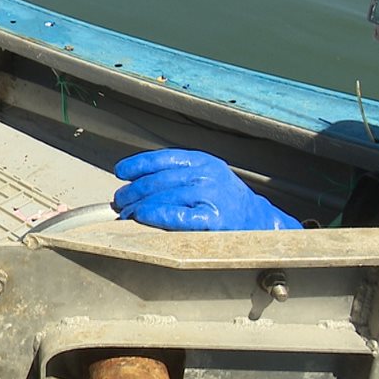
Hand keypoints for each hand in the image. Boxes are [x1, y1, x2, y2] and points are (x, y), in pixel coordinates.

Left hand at [112, 149, 300, 230]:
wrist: (259, 221)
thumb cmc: (227, 200)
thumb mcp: (206, 176)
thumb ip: (177, 175)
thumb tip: (138, 182)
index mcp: (202, 161)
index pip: (162, 158)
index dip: (137, 164)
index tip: (121, 172)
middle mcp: (206, 174)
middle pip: (158, 180)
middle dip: (133, 191)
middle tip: (120, 201)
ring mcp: (210, 196)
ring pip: (164, 196)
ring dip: (139, 206)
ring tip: (126, 214)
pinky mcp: (213, 219)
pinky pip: (177, 215)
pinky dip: (156, 215)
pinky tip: (142, 217)